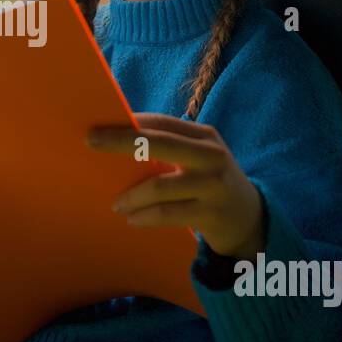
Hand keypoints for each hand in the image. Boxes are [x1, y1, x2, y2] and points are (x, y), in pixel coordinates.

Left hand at [87, 112, 264, 259]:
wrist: (250, 218)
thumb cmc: (210, 182)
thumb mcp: (199, 159)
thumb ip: (169, 148)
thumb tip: (118, 141)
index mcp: (205, 137)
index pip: (162, 122)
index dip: (131, 122)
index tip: (99, 124)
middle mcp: (211, 156)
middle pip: (160, 144)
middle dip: (122, 142)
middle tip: (91, 142)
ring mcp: (213, 185)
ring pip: (160, 185)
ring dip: (131, 195)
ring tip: (116, 203)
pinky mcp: (211, 214)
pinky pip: (167, 214)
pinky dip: (144, 216)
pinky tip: (132, 219)